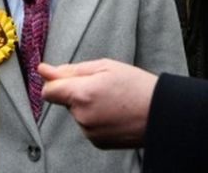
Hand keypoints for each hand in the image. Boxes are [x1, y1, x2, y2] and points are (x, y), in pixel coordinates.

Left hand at [39, 59, 155, 148]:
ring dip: (88, 105)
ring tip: (114, 100)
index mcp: (81, 95)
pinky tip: (115, 113)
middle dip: (77, 91)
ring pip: (78, 113)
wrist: (162, 113)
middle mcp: (82, 117)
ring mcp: (89, 132)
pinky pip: (88, 125)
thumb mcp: (105, 66)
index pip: (48, 91)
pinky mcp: (98, 142)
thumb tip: (45, 71)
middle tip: (103, 85)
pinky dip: (97, 118)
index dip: (54, 81)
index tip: (57, 75)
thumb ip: (72, 70)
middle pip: (66, 101)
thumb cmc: (136, 86)